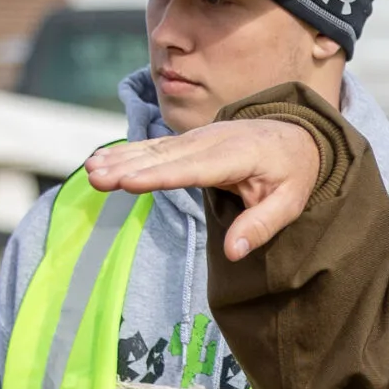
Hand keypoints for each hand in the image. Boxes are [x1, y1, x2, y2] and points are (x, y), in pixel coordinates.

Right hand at [85, 117, 321, 260]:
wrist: (297, 136)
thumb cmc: (292, 173)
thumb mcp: (290, 202)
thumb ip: (261, 226)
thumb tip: (233, 253)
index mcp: (238, 156)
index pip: (195, 169)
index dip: (161, 176)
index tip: (130, 182)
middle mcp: (212, 141)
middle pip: (166, 157)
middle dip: (129, 166)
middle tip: (96, 177)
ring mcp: (199, 137)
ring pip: (155, 149)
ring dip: (121, 158)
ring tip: (90, 170)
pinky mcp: (189, 140)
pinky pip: (155, 146)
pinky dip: (127, 152)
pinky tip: (100, 158)